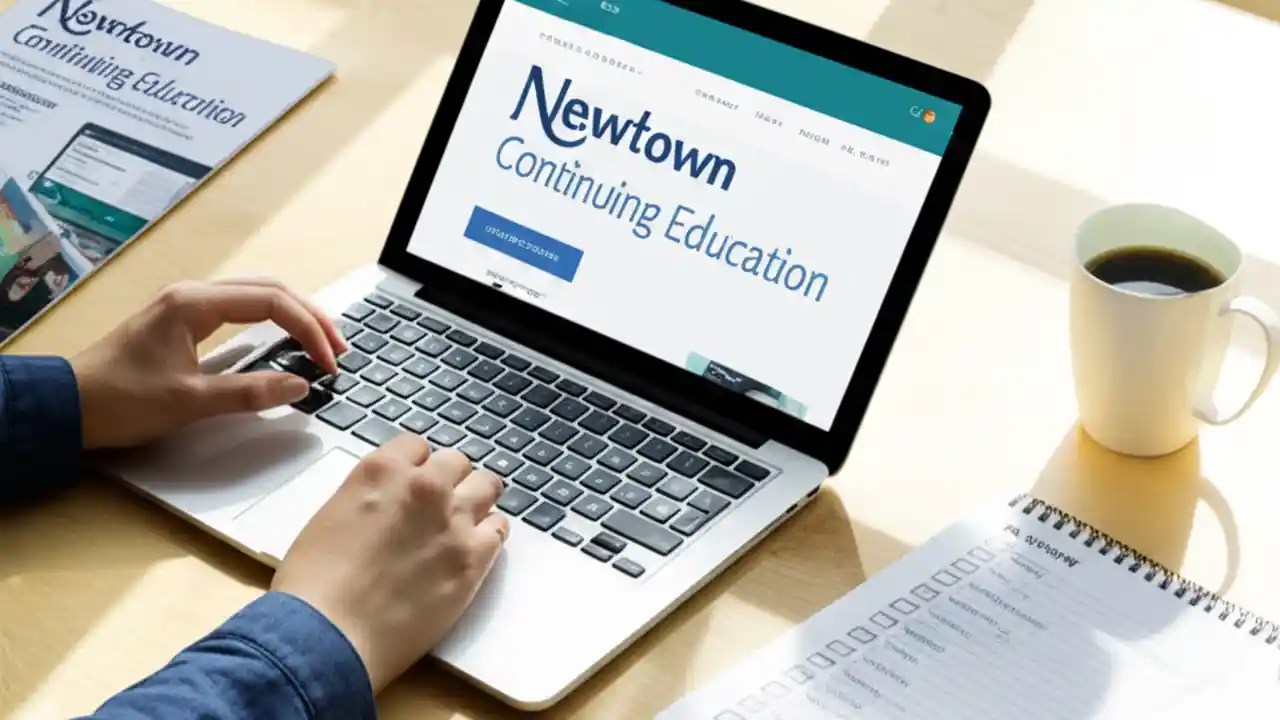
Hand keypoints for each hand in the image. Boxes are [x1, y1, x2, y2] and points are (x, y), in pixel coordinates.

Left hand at [72, 279, 346, 449]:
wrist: (68, 405)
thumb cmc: (120, 400)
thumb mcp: (191, 401)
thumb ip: (250, 392)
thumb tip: (299, 385)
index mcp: (195, 304)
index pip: (273, 303)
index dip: (309, 330)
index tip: (328, 362)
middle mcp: (193, 296)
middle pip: (271, 290)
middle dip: (312, 317)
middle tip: (340, 348)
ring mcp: (187, 306)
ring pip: (258, 297)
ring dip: (295, 316)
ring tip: (322, 343)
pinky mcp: (184, 323)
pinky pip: (241, 310)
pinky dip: (272, 322)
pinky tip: (286, 339)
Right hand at [271, 435, 508, 691]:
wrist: (329, 634)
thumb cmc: (313, 584)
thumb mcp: (331, 516)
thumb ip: (367, 498)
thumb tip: (384, 507)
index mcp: (382, 471)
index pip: (416, 446)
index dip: (414, 466)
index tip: (411, 483)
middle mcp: (424, 486)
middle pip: (455, 462)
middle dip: (447, 480)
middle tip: (437, 506)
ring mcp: (454, 520)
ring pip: (487, 486)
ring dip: (476, 499)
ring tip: (465, 521)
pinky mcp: (473, 558)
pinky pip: (499, 529)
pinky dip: (489, 534)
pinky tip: (475, 548)